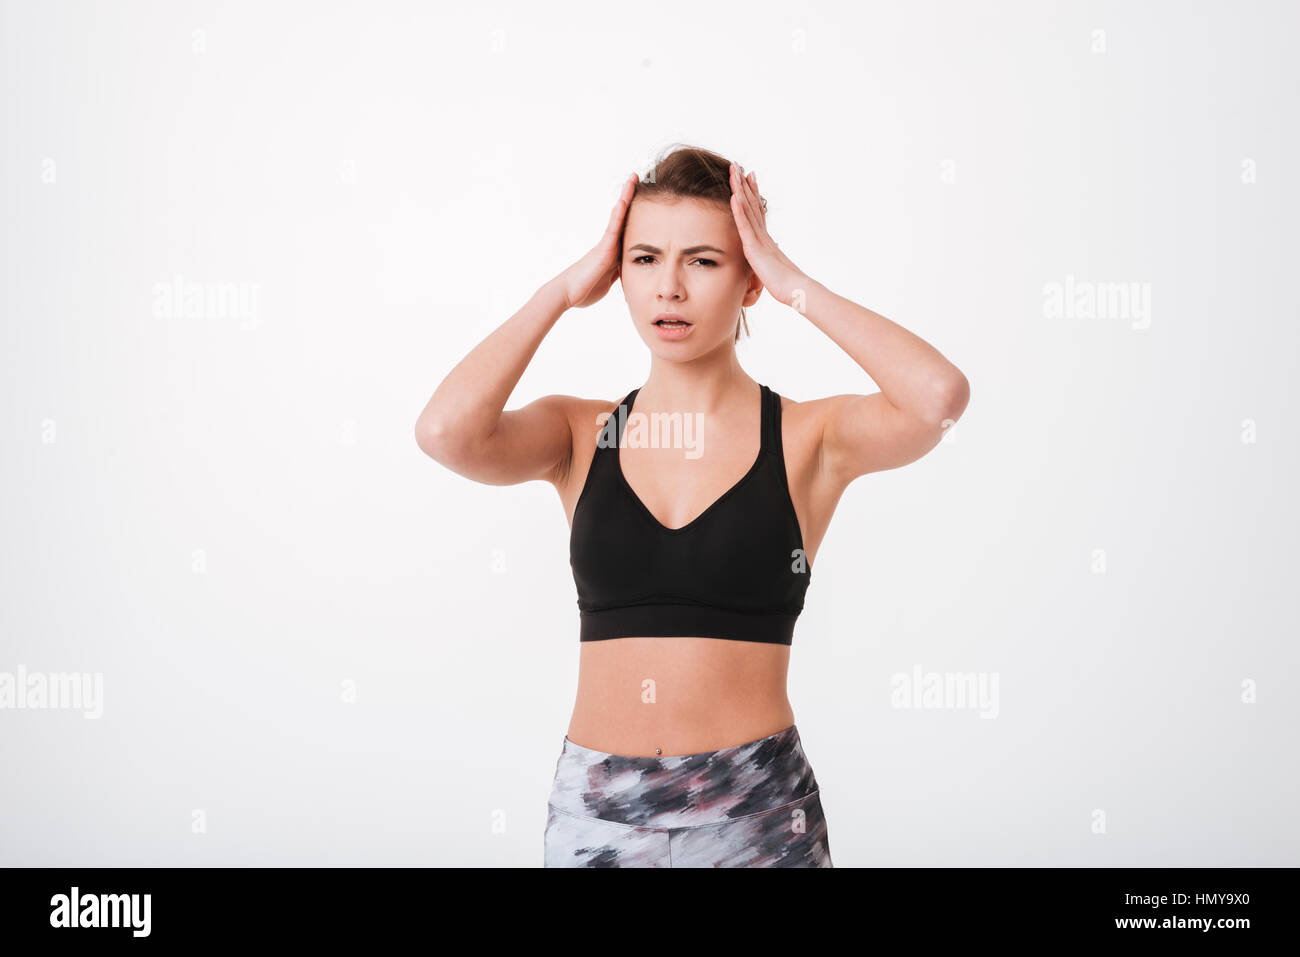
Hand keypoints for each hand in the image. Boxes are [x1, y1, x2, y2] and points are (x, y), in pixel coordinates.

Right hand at [558, 172, 637, 308]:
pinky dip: (619, 213)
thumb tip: (625, 271)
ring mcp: (606, 243)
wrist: (568, 294)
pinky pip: (613, 227)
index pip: (627, 228)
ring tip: (633, 178)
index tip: (642, 198)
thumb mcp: (608, 281)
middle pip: (623, 215)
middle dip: (629, 197)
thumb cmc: (585, 290)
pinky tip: (624, 200)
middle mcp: (609, 243)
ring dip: (625, 197)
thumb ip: (617, 273)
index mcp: (613, 251)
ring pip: (619, 215)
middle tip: (637, 177)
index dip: (634, 212)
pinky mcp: (603, 248)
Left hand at [729, 163, 807, 308]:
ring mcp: (759, 239)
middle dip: (743, 184)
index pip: (756, 211)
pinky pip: (745, 225)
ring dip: (739, 190)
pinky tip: (734, 196)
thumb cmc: (787, 285)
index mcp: (766, 239)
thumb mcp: (774, 269)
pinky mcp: (755, 247)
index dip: (751, 193)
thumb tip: (772, 256)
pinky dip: (739, 210)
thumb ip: (770, 259)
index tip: (748, 176)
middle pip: (751, 204)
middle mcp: (763, 234)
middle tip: (737, 165)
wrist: (795, 290)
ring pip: (747, 209)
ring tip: (733, 172)